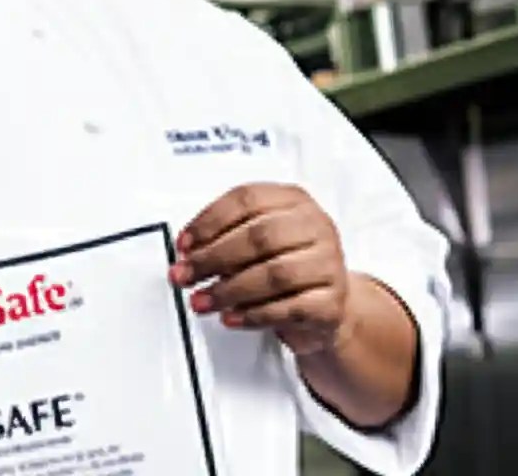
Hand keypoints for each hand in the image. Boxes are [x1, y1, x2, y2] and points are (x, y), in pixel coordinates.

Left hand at [168, 183, 351, 355]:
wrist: (325, 303)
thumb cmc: (282, 264)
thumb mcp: (253, 243)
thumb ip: (222, 241)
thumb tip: (188, 255)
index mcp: (293, 201)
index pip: (246, 199)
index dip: (209, 222)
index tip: (183, 245)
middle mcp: (315, 226)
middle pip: (258, 237)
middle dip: (212, 258)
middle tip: (184, 276)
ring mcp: (329, 263)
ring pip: (274, 274)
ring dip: (228, 290)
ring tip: (201, 301)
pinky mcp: (333, 301)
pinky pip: (290, 308)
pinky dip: (253, 315)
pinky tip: (230, 317)